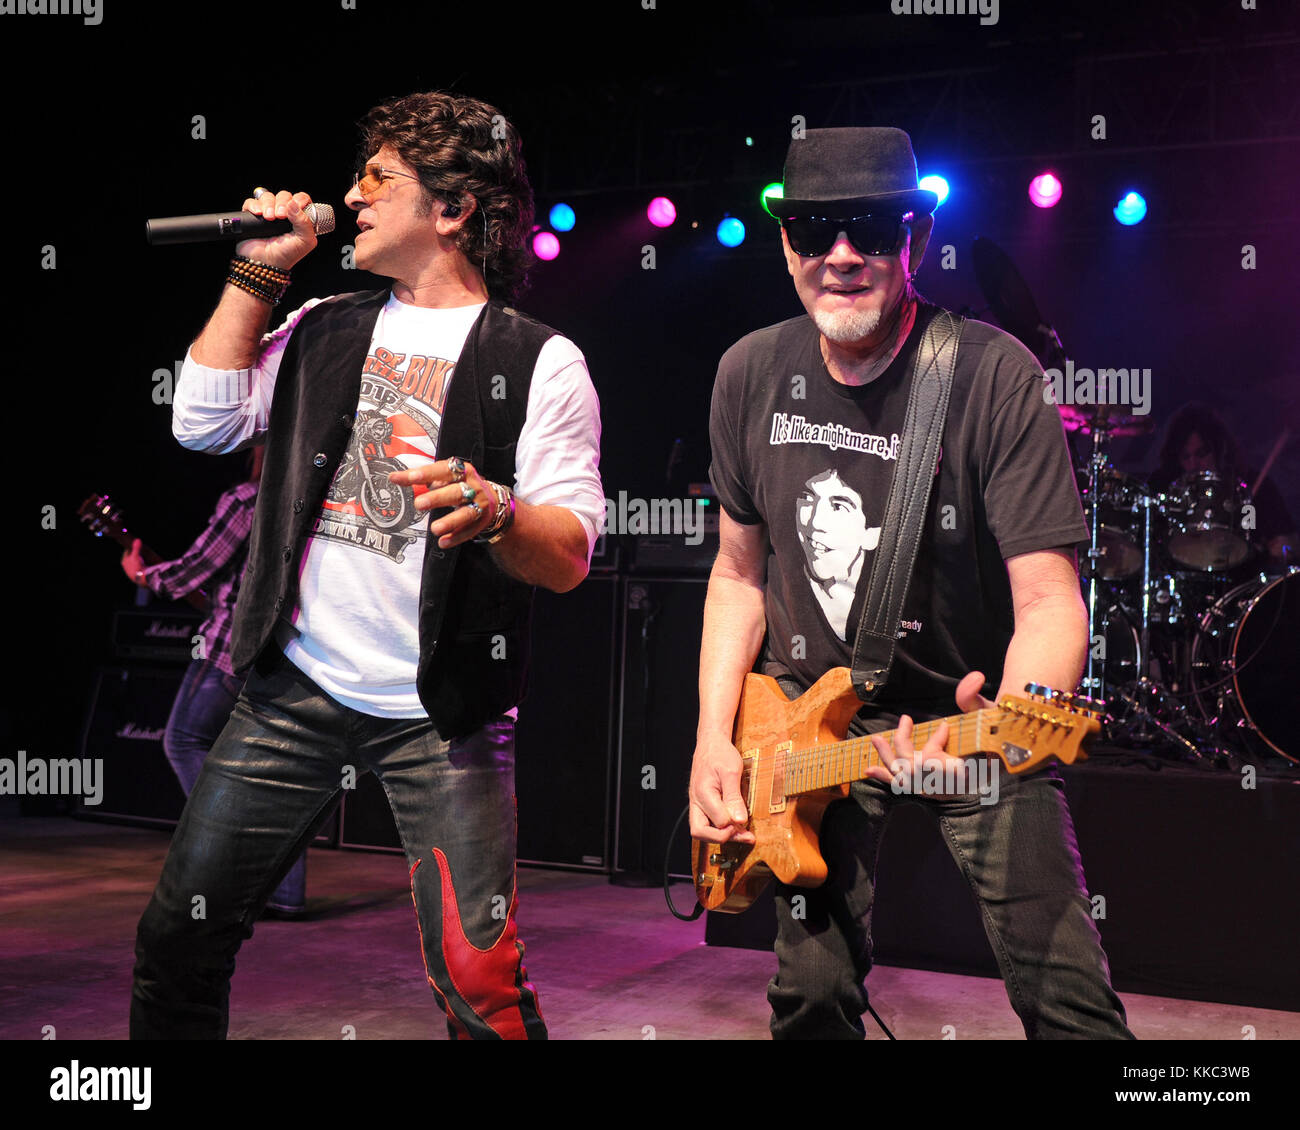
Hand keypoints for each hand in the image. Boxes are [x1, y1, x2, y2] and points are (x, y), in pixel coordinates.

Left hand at [120, 538, 144, 584]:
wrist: (141, 579)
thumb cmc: (136, 567)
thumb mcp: (136, 556)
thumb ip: (136, 548)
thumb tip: (137, 539)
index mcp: (124, 561)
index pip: (127, 551)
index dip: (131, 548)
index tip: (135, 544)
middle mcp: (126, 566)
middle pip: (131, 557)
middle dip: (135, 553)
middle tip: (141, 549)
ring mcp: (131, 570)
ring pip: (134, 562)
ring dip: (138, 559)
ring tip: (144, 556)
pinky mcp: (136, 574)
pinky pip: (138, 567)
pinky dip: (141, 564)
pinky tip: (146, 563)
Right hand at [234, 188, 318, 269]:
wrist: (265, 263)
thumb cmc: (286, 255)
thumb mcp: (305, 241)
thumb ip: (305, 222)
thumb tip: (293, 203)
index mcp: (299, 219)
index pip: (301, 199)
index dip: (299, 200)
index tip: (295, 209)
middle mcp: (284, 214)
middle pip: (284, 195)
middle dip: (282, 203)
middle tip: (280, 216)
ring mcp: (268, 213)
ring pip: (268, 196)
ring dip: (268, 205)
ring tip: (269, 218)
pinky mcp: (253, 215)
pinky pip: (252, 201)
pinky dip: (254, 205)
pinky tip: (258, 214)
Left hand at [389, 458, 498, 548]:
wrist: (491, 498)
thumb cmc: (460, 484)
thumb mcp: (445, 476)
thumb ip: (423, 478)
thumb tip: (395, 478)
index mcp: (462, 471)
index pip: (443, 470)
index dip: (426, 473)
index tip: (409, 477)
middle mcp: (472, 487)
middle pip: (456, 492)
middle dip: (437, 498)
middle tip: (419, 504)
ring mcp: (479, 504)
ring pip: (466, 513)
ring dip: (450, 521)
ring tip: (434, 529)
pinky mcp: (481, 521)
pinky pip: (469, 531)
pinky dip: (456, 537)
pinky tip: (443, 542)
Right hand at [688, 731, 753, 844]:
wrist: (711, 743)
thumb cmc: (720, 754)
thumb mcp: (732, 771)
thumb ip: (734, 797)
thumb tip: (739, 820)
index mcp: (703, 793)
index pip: (717, 820)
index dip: (732, 825)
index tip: (745, 820)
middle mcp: (696, 801)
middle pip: (699, 832)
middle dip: (722, 838)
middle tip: (743, 834)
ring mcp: (697, 804)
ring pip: (702, 830)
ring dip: (722, 836)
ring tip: (744, 834)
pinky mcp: (702, 805)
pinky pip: (707, 823)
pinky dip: (720, 829)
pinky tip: (736, 826)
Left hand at [864, 669, 992, 791]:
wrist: (1005, 754)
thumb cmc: (997, 734)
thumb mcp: (990, 714)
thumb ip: (975, 698)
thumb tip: (974, 678)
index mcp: (965, 773)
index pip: (935, 764)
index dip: (935, 744)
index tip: (945, 725)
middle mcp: (950, 784)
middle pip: (914, 770)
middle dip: (903, 745)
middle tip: (905, 719)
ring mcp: (938, 786)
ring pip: (905, 777)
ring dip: (888, 756)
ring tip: (876, 738)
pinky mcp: (931, 785)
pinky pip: (904, 785)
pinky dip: (886, 777)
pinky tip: (869, 769)